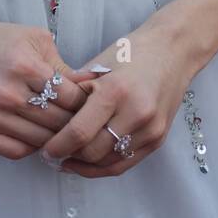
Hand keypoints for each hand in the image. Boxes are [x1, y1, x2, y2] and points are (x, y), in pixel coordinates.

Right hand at [0, 20, 88, 160]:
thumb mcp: (35, 40)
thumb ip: (64, 65)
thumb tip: (96, 83)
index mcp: (24, 65)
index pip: (70, 97)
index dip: (84, 101)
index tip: (88, 102)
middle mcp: (7, 93)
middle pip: (58, 122)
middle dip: (75, 122)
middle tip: (82, 120)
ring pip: (41, 140)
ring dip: (56, 137)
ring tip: (62, 129)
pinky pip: (17, 151)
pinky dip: (32, 147)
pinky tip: (36, 134)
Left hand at [39, 18, 195, 177]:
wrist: (173, 50)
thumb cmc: (132, 52)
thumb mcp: (98, 65)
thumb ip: (76, 92)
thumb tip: (49, 115)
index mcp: (116, 91)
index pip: (79, 132)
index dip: (58, 146)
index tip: (44, 150)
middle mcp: (135, 113)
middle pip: (93, 151)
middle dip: (68, 156)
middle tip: (51, 154)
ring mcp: (150, 130)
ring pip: (108, 162)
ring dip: (84, 165)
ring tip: (66, 160)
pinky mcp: (157, 139)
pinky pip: (125, 163)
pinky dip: (104, 166)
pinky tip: (88, 163)